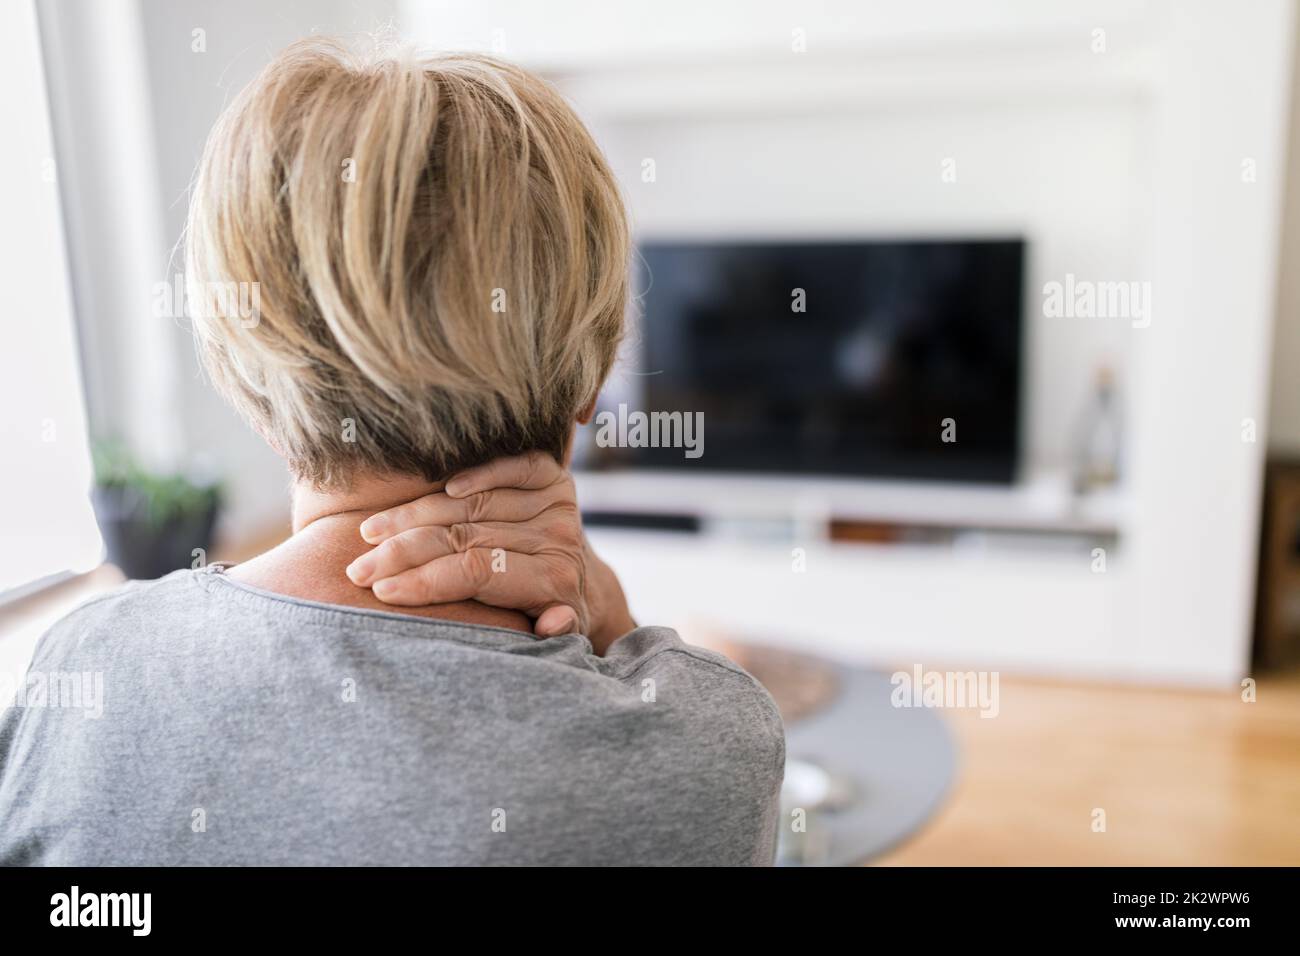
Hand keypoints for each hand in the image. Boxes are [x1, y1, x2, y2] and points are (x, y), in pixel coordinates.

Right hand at [345, 452, 635, 652]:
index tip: (380, 590)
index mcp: (555, 580)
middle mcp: (559, 537)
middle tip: (358, 568)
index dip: (425, 580)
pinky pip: (510, 468)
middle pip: (466, 536)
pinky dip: (473, 476)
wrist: (580, 583)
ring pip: (473, 503)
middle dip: (404, 552)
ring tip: (371, 533)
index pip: (477, 572)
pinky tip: (439, 489)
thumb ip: (552, 638)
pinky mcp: (553, 477)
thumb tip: (554, 621)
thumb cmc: (546, 620)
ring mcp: (557, 503)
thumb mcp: (554, 645)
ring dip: (416, 516)